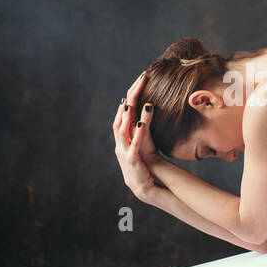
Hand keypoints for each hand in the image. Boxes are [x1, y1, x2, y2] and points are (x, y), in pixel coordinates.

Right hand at [113, 73, 156, 198]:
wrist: (146, 187)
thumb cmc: (146, 164)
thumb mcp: (144, 142)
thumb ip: (142, 127)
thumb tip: (147, 107)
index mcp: (123, 137)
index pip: (124, 112)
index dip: (131, 95)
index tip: (140, 79)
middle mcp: (120, 143)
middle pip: (121, 116)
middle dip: (130, 97)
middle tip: (139, 81)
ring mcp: (124, 152)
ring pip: (121, 129)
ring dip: (127, 114)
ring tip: (132, 99)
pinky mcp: (132, 161)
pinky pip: (133, 146)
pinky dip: (137, 134)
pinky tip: (142, 124)